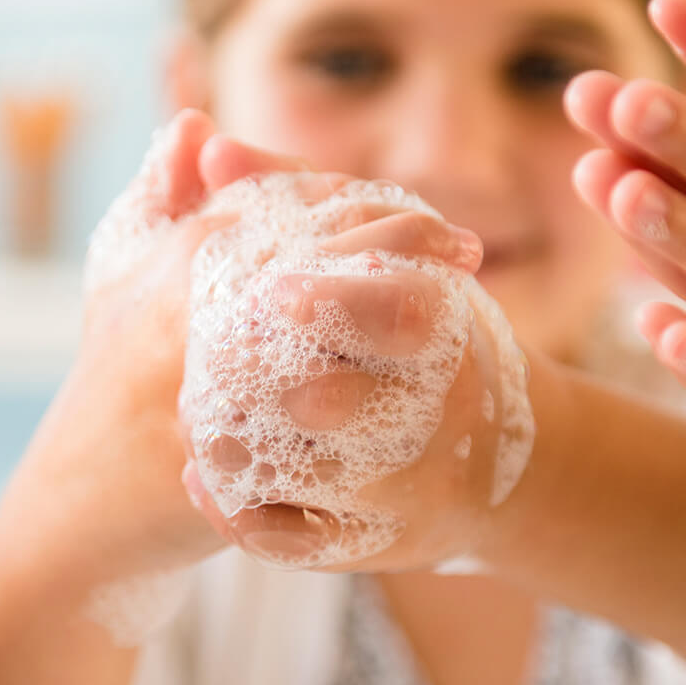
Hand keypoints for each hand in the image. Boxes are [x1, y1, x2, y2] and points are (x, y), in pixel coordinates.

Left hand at [173, 165, 528, 573]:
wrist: (492, 454)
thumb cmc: (416, 328)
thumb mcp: (371, 251)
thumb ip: (287, 193)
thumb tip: (205, 144)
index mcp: (441, 324)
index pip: (402, 312)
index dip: (337, 299)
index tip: (272, 289)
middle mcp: (434, 408)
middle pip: (350, 401)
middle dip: (278, 384)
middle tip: (217, 361)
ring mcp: (408, 484)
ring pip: (317, 476)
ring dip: (246, 450)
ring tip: (192, 420)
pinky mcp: (379, 540)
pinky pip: (302, 539)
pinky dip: (244, 516)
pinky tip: (197, 481)